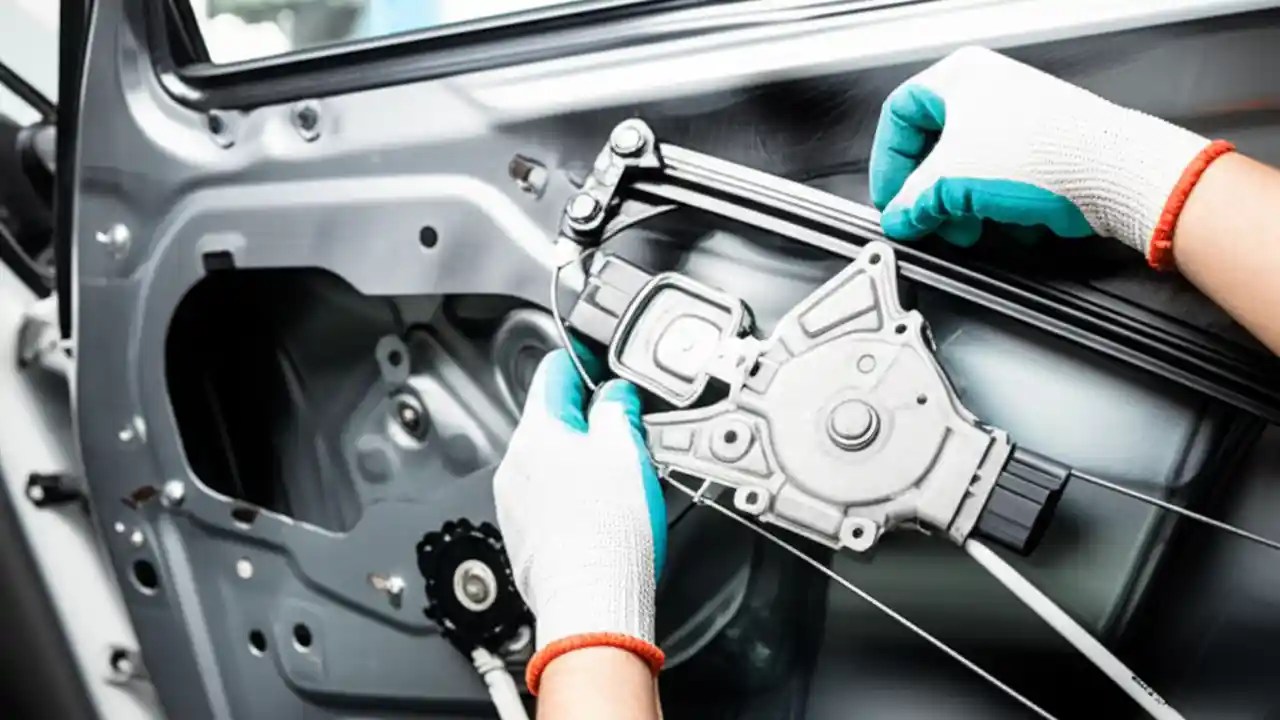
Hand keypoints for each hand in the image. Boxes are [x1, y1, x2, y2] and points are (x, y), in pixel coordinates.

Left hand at [493, 349, 665, 693]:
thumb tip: (614, 393)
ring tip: (619, 478)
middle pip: (552, 417)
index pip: (554, 370)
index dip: (583, 359)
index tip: (601, 359)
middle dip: (589, 416)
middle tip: (627, 427)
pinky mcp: (523, 531)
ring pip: (550, 458)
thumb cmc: (606, 533)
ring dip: (581, 457)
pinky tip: (601, 511)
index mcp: (537, 431)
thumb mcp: (625, 450)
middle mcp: (515, 462)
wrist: (591, 602)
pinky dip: (573, 493)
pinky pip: (548, 494)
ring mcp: (514, 499)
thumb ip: (617, 408)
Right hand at [870, 46, 1227, 267]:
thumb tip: (899, 216)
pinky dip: (992, 206)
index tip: (889, 197)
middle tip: (922, 220)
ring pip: (966, 168)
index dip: (887, 162)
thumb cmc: (1043, 154)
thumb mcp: (948, 182)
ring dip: (959, 207)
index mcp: (960, 77)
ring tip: (964, 230)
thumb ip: (911, 202)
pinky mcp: (1042, 149)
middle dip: (926, 193)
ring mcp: (1017, 118)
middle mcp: (989, 91)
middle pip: (933, 146)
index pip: (898, 116)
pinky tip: (1000, 225)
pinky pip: (999, 179)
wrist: (1112, 173)